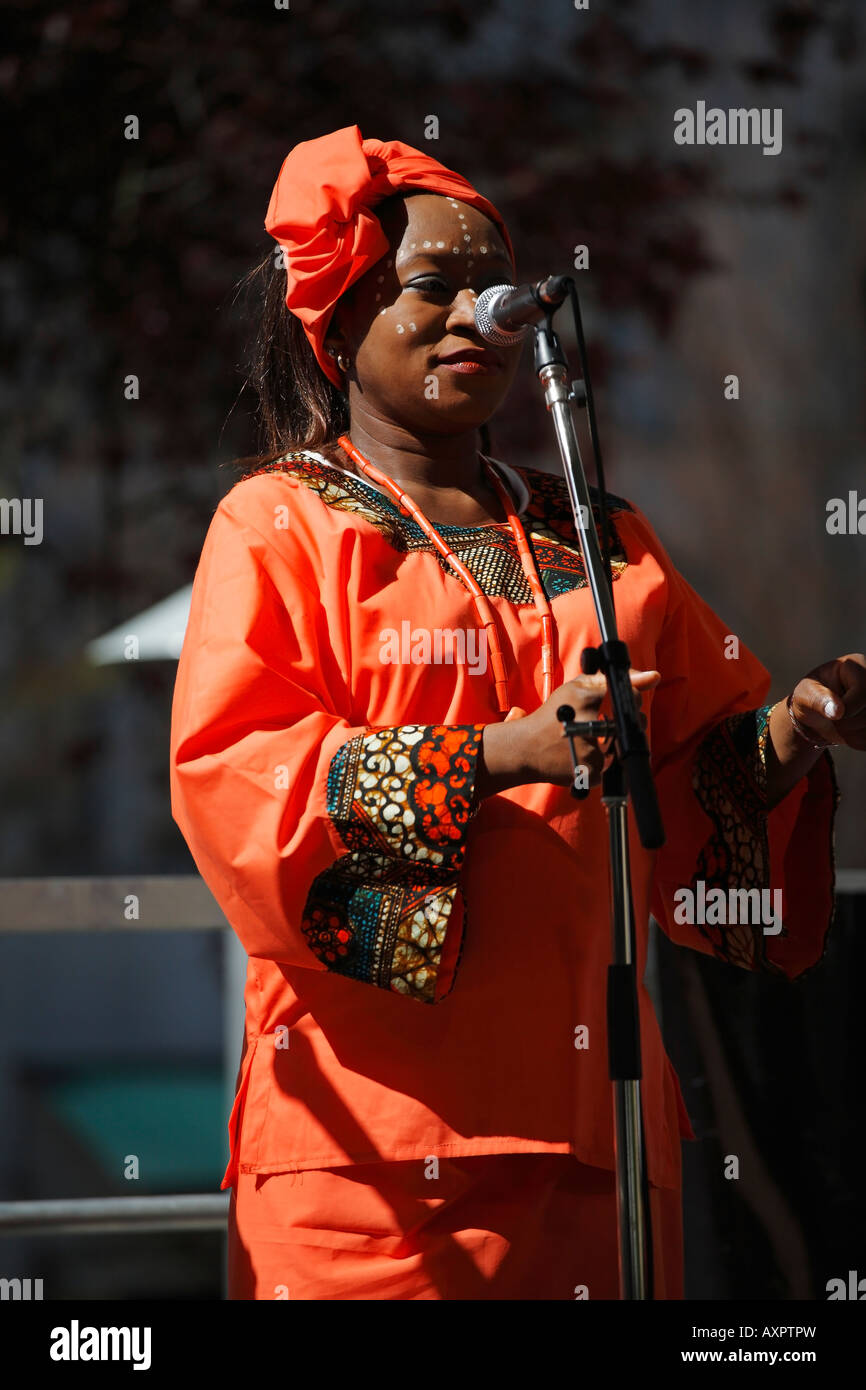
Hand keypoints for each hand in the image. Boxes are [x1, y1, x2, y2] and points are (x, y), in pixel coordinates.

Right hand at [477, 668, 659, 795]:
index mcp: (585, 698)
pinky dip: (607, 759)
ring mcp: (591, 752)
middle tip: (605, 721)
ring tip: (593, 737)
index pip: (630, 695)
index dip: (630, 698)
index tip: (620, 701)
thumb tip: (654, 677)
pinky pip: (615, 764)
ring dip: (618, 740)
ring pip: (628, 744)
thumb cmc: (555, 714)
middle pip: (634, 721)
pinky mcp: (592, 773)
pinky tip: (588, 752)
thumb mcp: (578, 688)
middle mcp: (589, 724)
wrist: (527, 748)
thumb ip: (614, 679)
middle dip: (625, 721)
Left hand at [788, 653, 865, 750]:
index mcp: (855, 665)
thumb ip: (819, 700)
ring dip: (852, 733)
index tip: (833, 715)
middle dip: (848, 722)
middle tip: (834, 720)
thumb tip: (838, 711)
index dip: (849, 708)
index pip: (863, 690)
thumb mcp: (806, 695)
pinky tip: (849, 732)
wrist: (817, 713)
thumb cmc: (810, 696)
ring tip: (840, 724)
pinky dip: (859, 741)